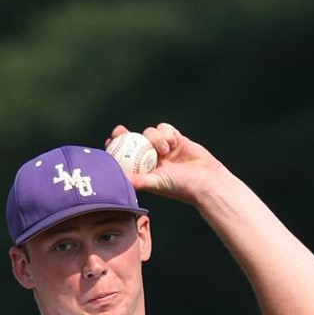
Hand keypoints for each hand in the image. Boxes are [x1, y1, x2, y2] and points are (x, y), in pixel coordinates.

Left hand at [107, 122, 222, 204]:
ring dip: (156, 137)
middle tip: (120, 131)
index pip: (125, 156)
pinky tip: (173, 143)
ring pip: (151, 132)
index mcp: (144, 170)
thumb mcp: (155, 182)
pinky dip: (167, 133)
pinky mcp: (176, 139)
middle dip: (125, 134)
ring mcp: (164, 148)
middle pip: (133, 141)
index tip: (109, 141)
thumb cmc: (179, 186)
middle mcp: (151, 158)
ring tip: (164, 150)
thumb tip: (119, 179)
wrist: (204, 179)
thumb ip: (138, 180)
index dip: (116, 148)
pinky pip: (166, 129)